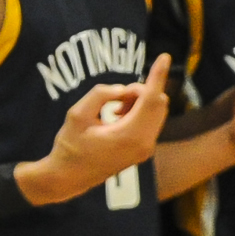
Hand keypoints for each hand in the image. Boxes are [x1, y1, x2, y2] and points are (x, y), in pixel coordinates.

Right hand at [29, 55, 171, 202]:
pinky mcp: (143, 151)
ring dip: (139, 102)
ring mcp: (146, 149)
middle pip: (157, 103)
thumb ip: (100, 95)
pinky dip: (139, 111)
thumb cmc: (70, 146)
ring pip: (156, 111)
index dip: (157, 75)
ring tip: (113, 109)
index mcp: (129, 135)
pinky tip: (117, 116)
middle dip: (140, 90)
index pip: (151, 98)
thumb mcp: (77, 114)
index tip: (164, 57)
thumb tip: (122, 90)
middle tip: (114, 98)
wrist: (69, 178)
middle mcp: (144, 144)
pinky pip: (151, 121)